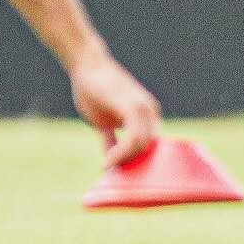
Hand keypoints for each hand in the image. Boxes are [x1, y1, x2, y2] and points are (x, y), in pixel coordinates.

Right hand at [70, 41, 161, 167]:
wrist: (88, 67)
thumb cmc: (96, 92)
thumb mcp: (106, 121)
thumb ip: (112, 140)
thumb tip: (112, 163)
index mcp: (149, 116)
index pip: (155, 147)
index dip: (142, 164)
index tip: (126, 176)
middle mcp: (150, 112)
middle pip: (151, 149)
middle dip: (134, 166)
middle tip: (114, 176)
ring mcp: (142, 108)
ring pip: (143, 144)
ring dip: (125, 161)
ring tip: (108, 167)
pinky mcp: (129, 106)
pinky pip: (133, 136)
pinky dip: (120, 153)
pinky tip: (107, 162)